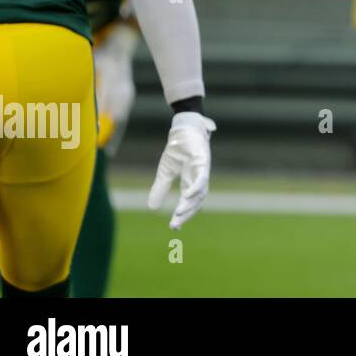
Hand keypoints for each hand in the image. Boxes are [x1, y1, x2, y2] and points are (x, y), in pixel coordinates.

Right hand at [148, 112, 215, 229]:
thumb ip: (160, 189)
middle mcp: (199, 177)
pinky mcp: (203, 159)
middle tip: (176, 225)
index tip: (175, 227)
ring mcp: (203, 169)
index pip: (189, 201)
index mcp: (191, 181)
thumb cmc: (177, 148)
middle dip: (186, 213)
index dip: (183, 214)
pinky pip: (202, 176)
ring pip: (200, 191)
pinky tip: (189, 195)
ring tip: (179, 214)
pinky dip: (196, 187)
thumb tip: (152, 209)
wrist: (183, 128)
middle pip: (196, 200)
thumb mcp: (165, 171)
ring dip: (190, 203)